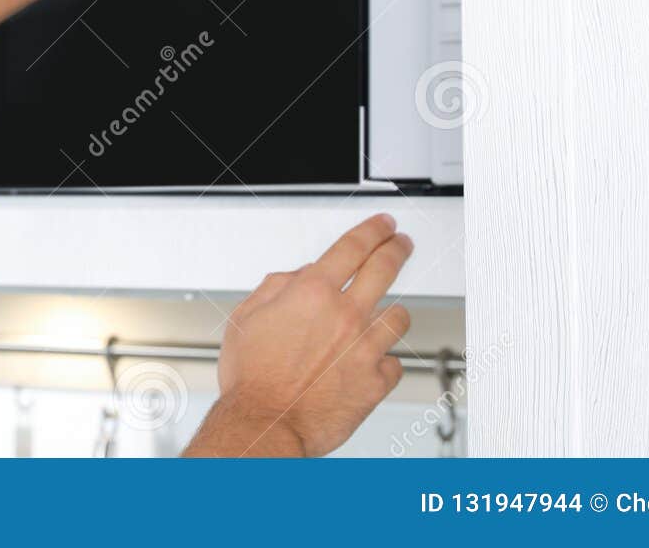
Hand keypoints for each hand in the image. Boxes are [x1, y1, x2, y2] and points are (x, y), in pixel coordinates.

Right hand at [184, 214, 414, 456]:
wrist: (266, 424)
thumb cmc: (252, 378)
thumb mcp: (246, 318)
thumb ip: (276, 288)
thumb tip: (299, 277)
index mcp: (311, 294)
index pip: (353, 247)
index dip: (372, 230)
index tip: (383, 225)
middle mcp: (344, 316)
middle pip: (384, 268)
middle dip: (397, 249)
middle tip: (401, 244)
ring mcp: (365, 348)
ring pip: (399, 316)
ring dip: (392, 312)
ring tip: (387, 314)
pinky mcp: (375, 382)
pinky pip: (394, 362)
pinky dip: (385, 360)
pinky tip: (374, 361)